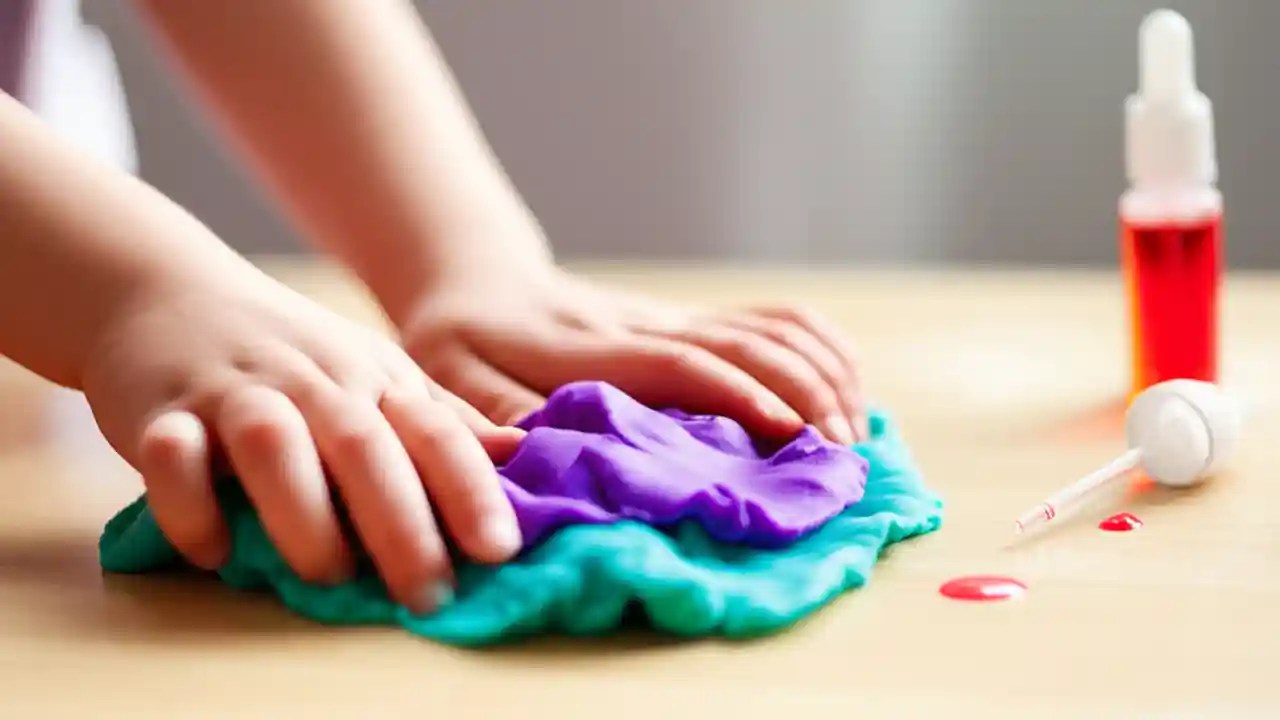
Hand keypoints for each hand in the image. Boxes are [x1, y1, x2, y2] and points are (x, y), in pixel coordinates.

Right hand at [81, 267, 522, 612]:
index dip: (469, 489)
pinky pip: (172, 457)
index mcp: (371, 378)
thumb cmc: (290, 353)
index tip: (500, 549)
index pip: (433, 432)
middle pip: (363, 447)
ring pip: (273, 445)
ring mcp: (234, 393)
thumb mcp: (374, 372)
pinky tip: (215, 551)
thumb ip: (442, 420)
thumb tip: (522, 454)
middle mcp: (310, 383)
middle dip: (401, 524)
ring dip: (302, 515)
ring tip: (328, 576)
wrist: (167, 292)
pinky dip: (190, 505)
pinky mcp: (159, 412)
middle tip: (428, 593)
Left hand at [398, 264, 865, 443]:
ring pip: (766, 326)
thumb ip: (492, 412)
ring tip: (855, 435)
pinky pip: (768, 317)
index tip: (791, 434)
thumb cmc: (461, 341)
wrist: (477, 278)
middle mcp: (641, 325)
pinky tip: (846, 388)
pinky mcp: (687, 318)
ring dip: (821, 373)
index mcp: (585, 346)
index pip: (676, 363)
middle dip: (804, 393)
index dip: (738, 395)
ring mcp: (670, 316)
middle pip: (741, 343)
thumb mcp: (454, 377)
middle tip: (843, 455)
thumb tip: (540, 453)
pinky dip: (818, 348)